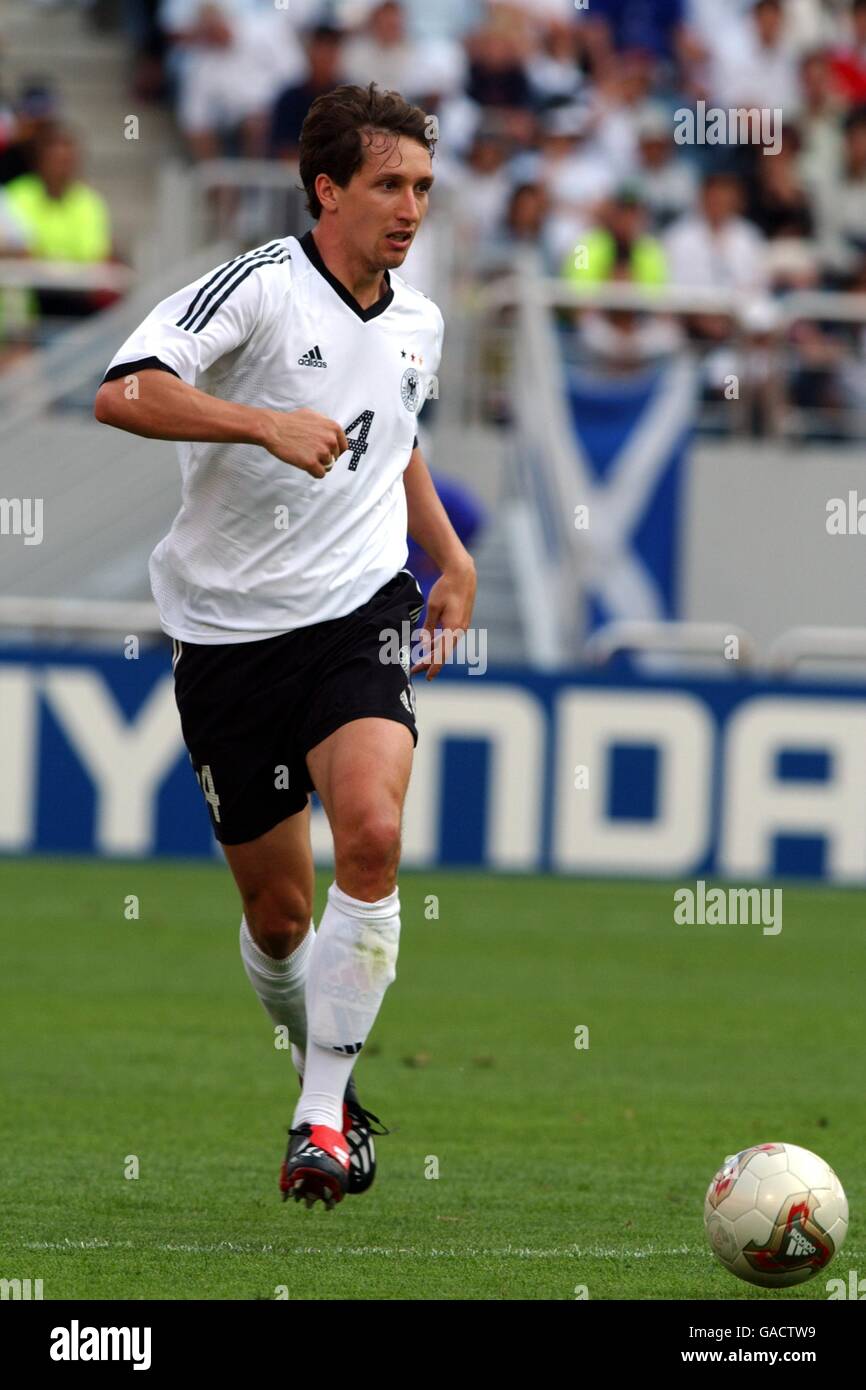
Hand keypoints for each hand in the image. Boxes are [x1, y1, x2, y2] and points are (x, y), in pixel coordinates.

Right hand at [260, 408, 347, 478]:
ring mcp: (321, 452)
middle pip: (335, 458)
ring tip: (305, 456)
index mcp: (333, 428)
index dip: (334, 451)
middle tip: (311, 452)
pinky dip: (313, 472)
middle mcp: (330, 439)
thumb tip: (332, 434)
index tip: (327, 453)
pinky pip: (320, 474)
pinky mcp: (311, 463)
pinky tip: (304, 464)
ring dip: (318, 464)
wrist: (274, 429)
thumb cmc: (290, 422)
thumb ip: (326, 426)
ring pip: (327, 466)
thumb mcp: (313, 415)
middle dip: (324, 457)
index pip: (343, 447)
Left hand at [411, 557, 476, 680]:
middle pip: (443, 652)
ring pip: (446, 645)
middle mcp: (460, 630)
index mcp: (453, 628)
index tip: (428, 677)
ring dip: (434, 653)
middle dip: (429, 662)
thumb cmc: (446, 588)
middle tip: (414, 670)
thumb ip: (429, 626)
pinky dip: (439, 643)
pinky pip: (448, 637)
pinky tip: (429, 646)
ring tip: (420, 660)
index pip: (443, 653)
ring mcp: (462, 626)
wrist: (462, 574)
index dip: (435, 667)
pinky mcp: (460, 621)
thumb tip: (424, 643)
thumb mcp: (433, 607)